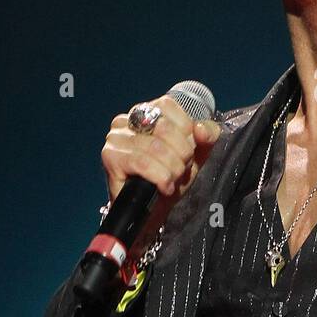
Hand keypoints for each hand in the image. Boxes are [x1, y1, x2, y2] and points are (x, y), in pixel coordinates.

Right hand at [102, 95, 220, 203]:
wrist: (151, 211)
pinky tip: (165, 187)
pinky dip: (160, 177)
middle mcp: (126, 120)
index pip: (168, 105)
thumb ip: (206, 137)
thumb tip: (201, 128)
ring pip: (156, 147)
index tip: (187, 152)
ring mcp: (115, 138)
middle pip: (164, 127)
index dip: (185, 130)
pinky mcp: (110, 157)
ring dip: (172, 169)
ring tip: (173, 180)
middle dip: (181, 153)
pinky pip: (143, 162)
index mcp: (145, 112)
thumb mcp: (195, 154)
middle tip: (181, 170)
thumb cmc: (170, 178)